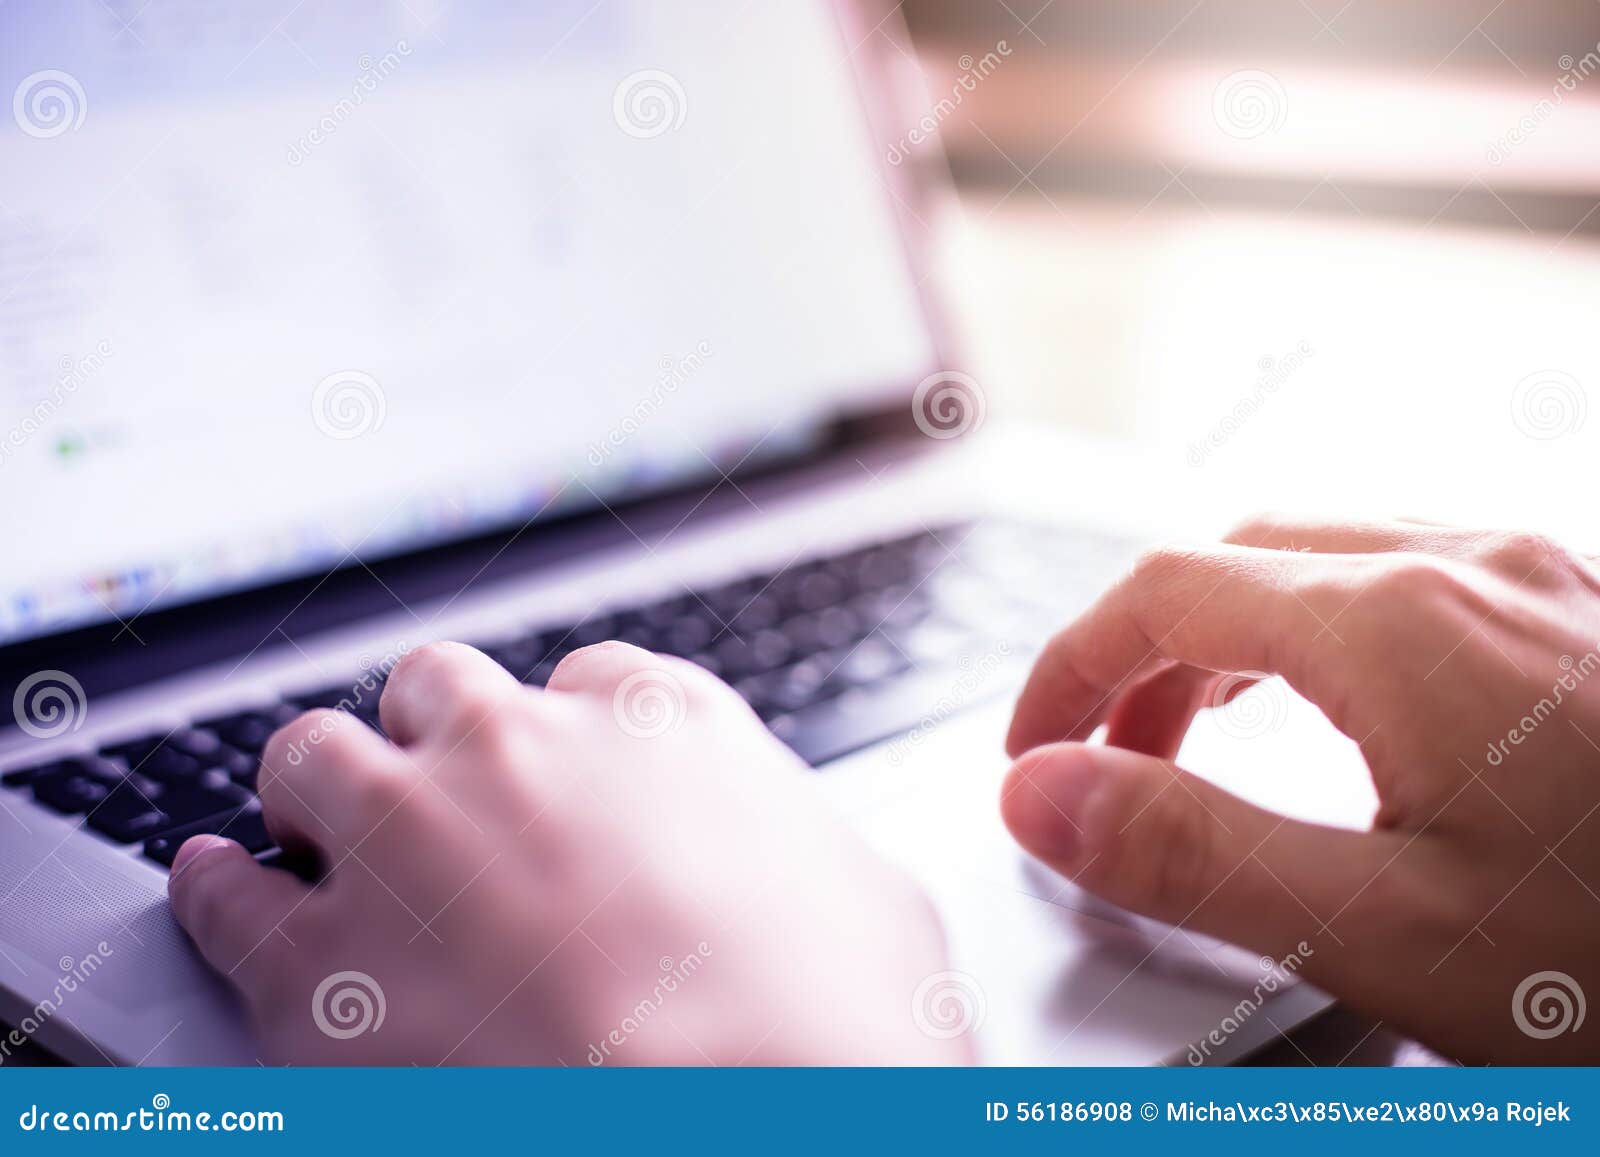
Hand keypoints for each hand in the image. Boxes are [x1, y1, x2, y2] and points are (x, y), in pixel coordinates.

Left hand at [168, 641, 962, 1064]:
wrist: (756, 1130)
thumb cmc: (842, 1032)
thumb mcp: (875, 904)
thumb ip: (801, 854)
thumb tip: (794, 875)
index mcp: (661, 726)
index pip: (584, 685)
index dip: (566, 740)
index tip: (560, 788)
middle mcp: (524, 752)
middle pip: (436, 692)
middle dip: (433, 739)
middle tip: (440, 804)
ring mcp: (412, 843)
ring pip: (315, 758)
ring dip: (318, 791)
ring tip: (314, 833)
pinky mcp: (320, 964)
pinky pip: (227, 896)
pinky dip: (217, 889)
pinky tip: (220, 890)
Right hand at [1003, 516, 1599, 1063]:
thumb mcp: (1391, 927)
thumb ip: (1192, 852)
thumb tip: (1042, 798)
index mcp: (1398, 622)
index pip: (1161, 595)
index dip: (1065, 670)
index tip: (1028, 754)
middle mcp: (1465, 564)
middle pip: (1230, 556)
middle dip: (1136, 652)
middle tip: (1102, 761)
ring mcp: (1533, 575)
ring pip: (1315, 552)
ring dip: (1222, 633)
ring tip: (1192, 735)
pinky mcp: (1576, 609)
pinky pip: (1396, 571)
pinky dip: (1309, 627)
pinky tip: (1328, 703)